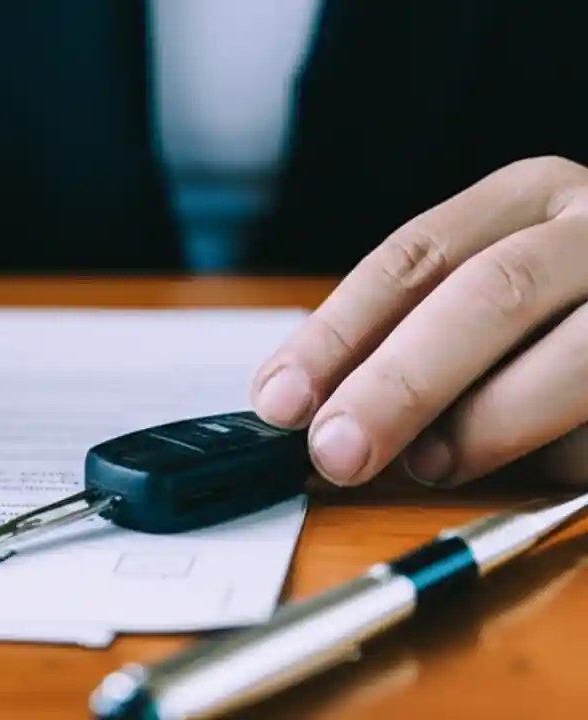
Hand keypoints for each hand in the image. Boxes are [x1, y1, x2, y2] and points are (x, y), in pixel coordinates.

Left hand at [251, 156, 587, 489]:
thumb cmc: (566, 305)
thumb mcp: (493, 288)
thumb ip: (412, 336)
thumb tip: (312, 412)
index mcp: (526, 198)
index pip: (413, 258)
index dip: (338, 334)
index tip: (280, 400)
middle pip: (487, 295)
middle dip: (402, 383)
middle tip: (338, 451)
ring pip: (575, 354)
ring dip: (487, 424)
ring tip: (429, 464)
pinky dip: (566, 452)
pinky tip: (536, 466)